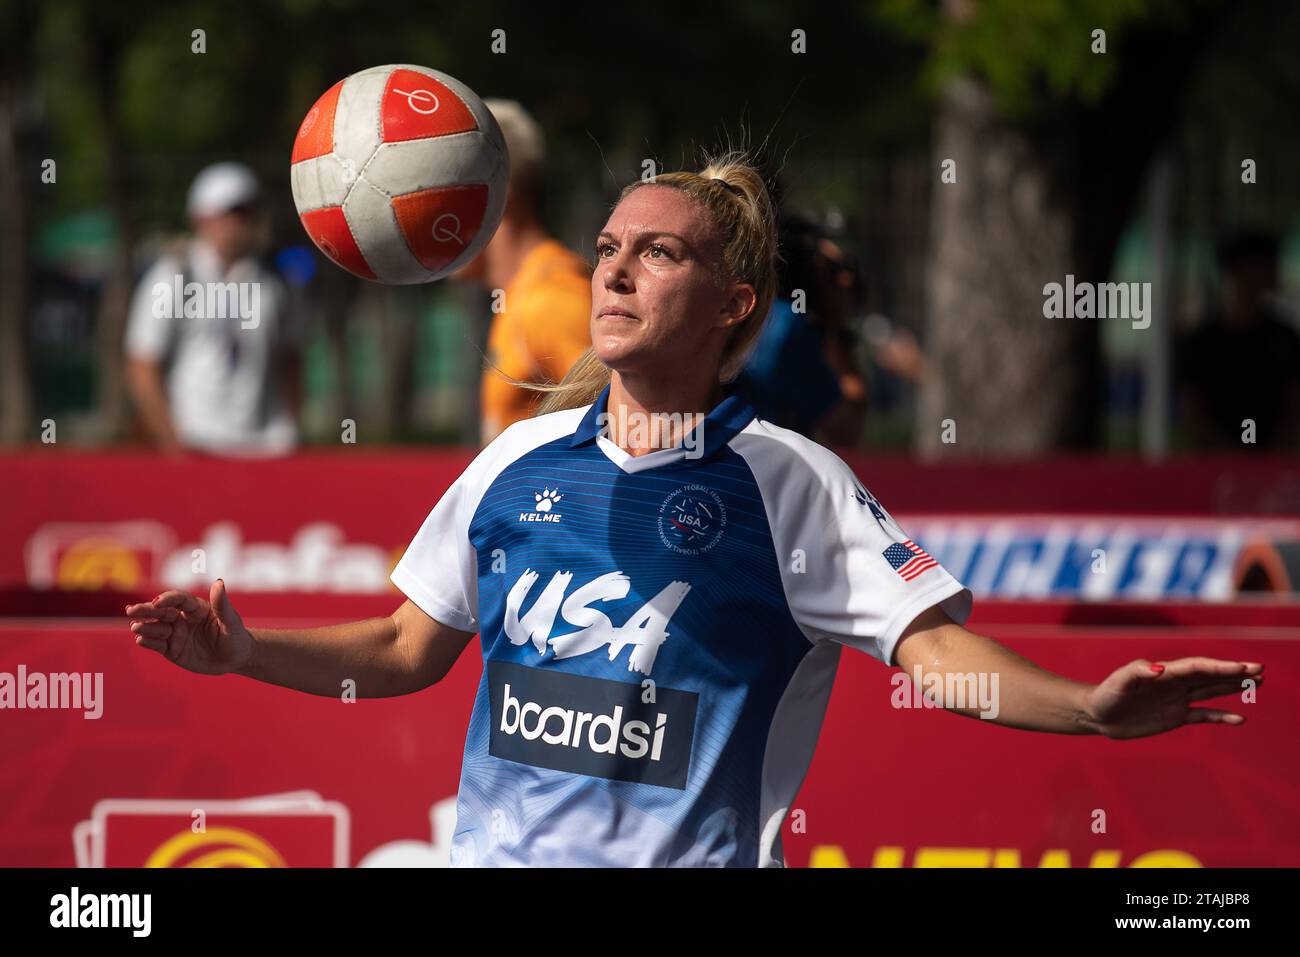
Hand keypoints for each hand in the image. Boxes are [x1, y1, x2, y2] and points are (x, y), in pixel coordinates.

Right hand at [124, 579, 252, 675]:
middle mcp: (182, 618)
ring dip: (144, 626)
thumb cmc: (235, 635)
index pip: (178, 600)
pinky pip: (157, 644)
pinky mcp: (171, 649)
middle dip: (146, 610)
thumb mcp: (231, 621)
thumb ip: (222, 604)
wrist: (234, 658)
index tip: (158, 602)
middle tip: (131, 610)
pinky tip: (140, 639)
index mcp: (195, 607)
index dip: (167, 599)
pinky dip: (148, 641)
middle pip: (161, 612)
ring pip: (156, 628)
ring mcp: (175, 633)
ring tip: (135, 627)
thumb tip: (219, 582)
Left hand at [1083, 657, 1263, 739]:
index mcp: (1164, 672)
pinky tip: (1238, 719)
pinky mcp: (1174, 717)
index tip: (1243, 668)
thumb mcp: (1118, 682)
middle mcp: (1174, 684)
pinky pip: (1202, 715)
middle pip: (1209, 676)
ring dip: (1232, 687)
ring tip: (1257, 683)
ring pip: (1210, 691)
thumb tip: (1160, 669)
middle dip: (1234, 673)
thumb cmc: (1106, 694)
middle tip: (1260, 669)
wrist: (1097, 714)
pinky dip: (1220, 717)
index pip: (1197, 668)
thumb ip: (1137, 672)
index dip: (1220, 667)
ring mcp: (1176, 700)